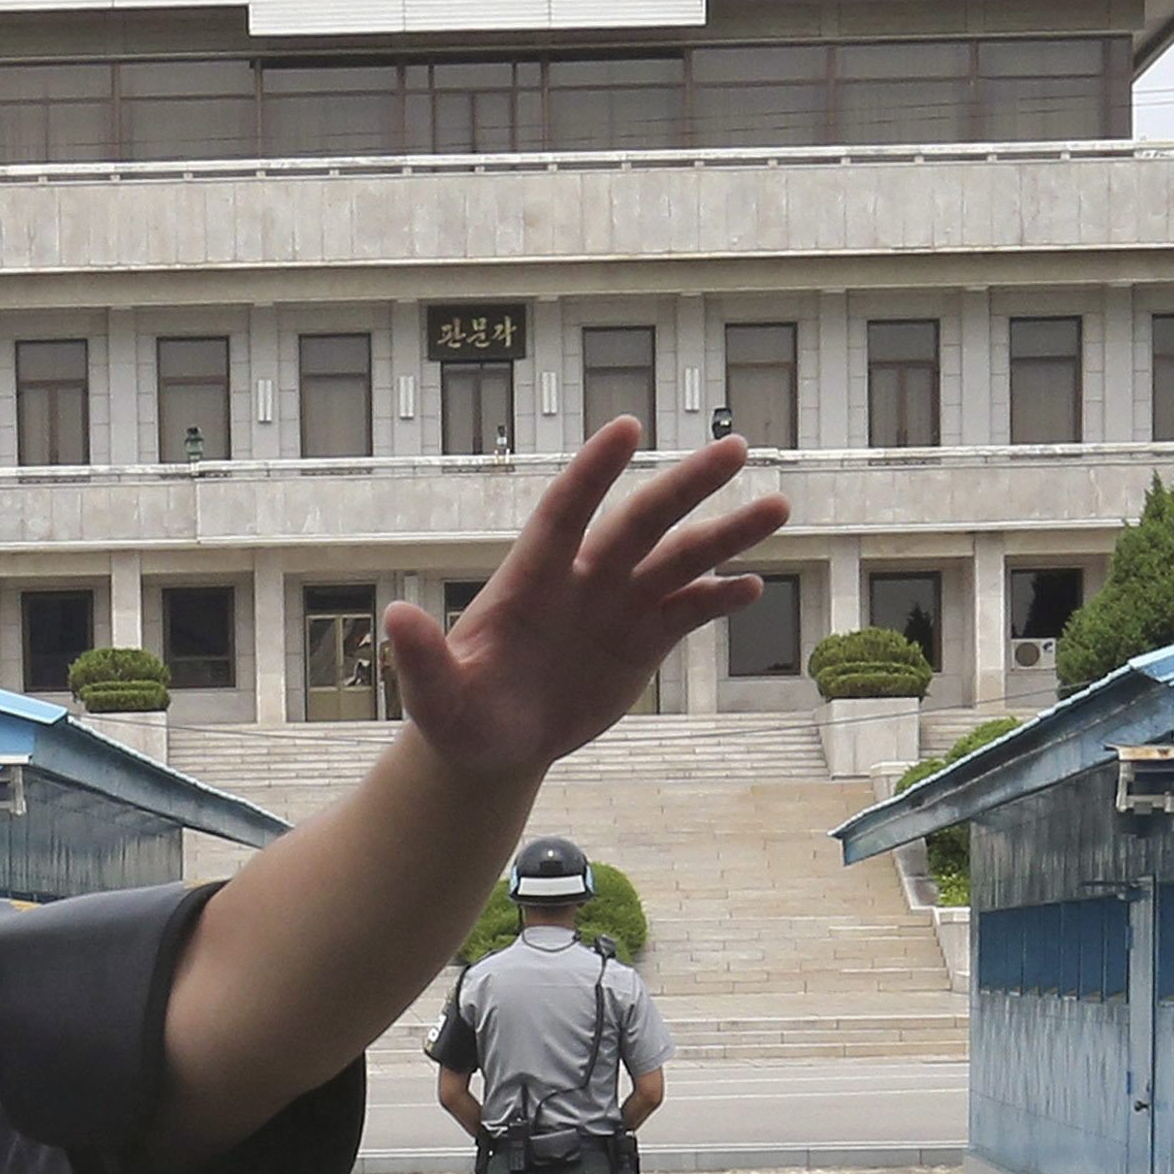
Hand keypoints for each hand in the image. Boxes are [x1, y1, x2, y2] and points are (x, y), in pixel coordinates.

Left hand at [383, 423, 785, 783]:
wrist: (492, 744)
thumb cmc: (458, 715)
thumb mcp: (436, 698)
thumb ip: (421, 660)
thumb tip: (395, 618)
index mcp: (532, 582)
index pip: (566, 513)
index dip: (594, 472)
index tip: (627, 428)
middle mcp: (582, 581)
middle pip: (640, 522)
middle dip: (686, 486)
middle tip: (735, 447)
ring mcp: (617, 607)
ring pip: (679, 559)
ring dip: (727, 534)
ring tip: (777, 505)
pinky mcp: (641, 640)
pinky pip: (688, 610)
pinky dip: (719, 599)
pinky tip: (753, 586)